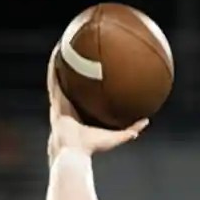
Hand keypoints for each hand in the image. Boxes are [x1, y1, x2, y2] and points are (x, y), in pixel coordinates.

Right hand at [46, 47, 148, 161]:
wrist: (74, 152)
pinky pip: (54, 81)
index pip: (80, 99)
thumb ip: (131, 129)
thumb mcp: (116, 136)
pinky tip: (56, 54)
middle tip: (75, 56)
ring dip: (60, 64)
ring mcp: (59, 104)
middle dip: (69, 72)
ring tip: (63, 47)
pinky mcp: (55, 102)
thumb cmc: (92, 148)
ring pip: (58, 80)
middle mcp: (67, 108)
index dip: (82, 88)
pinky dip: (53, 68)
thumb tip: (146, 121)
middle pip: (68, 86)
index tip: (88, 76)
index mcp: (78, 115)